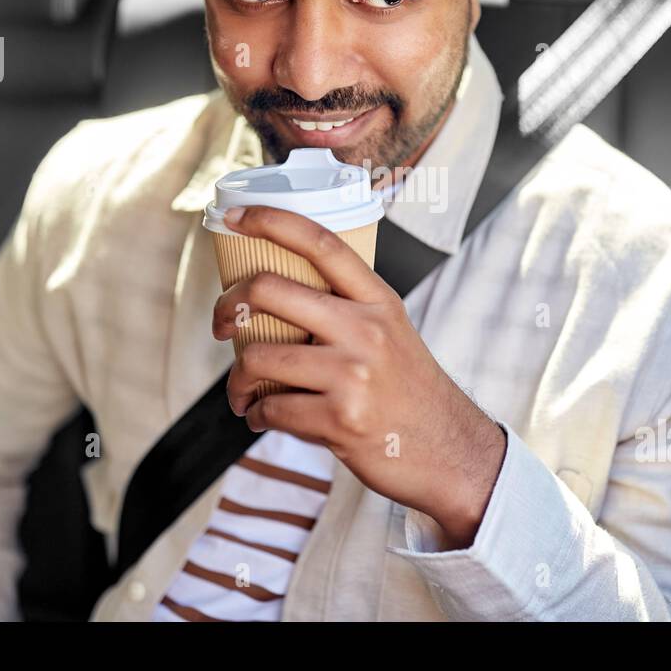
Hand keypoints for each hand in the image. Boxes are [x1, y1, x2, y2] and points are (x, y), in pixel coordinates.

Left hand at [212, 205, 505, 548]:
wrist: (451, 453)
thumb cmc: (411, 393)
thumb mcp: (392, 334)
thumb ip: (347, 311)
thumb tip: (276, 298)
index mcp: (378, 301)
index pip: (321, 243)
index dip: (271, 220)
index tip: (233, 217)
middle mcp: (367, 330)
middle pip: (271, 290)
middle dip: (226, 306)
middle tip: (219, 325)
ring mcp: (353, 374)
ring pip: (258, 357)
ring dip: (236, 379)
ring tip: (242, 392)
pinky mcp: (340, 419)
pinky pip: (271, 409)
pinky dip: (256, 416)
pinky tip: (263, 418)